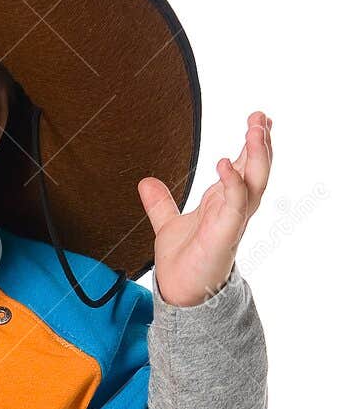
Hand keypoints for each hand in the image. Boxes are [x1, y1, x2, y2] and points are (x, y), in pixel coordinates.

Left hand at [137, 111, 271, 306]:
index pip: (246, 168)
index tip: (258, 119)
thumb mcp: (168, 224)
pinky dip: (232, 183)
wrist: (179, 292)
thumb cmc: (182, 261)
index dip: (253, 145)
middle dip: (262, 143)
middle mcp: (234, 210)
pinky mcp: (225, 235)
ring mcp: (233, 221)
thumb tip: (145, 182)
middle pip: (257, 171)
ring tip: (256, 129)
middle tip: (261, 116)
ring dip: (257, 156)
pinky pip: (235, 205)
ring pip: (255, 183)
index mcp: (224, 203)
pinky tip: (225, 163)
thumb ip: (160, 204)